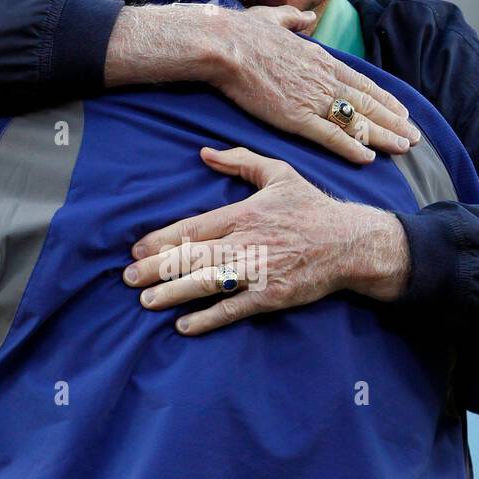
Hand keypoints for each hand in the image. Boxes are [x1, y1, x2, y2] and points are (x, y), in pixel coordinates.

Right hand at [104, 2, 419, 163]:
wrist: (225, 45)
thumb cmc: (242, 31)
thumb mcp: (273, 17)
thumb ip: (294, 19)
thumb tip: (307, 16)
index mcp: (319, 58)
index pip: (360, 82)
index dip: (384, 99)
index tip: (401, 110)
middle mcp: (323, 78)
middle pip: (368, 103)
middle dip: (393, 121)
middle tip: (414, 137)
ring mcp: (312, 98)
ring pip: (357, 120)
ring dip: (384, 136)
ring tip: (404, 149)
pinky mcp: (296, 117)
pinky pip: (331, 136)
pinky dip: (352, 147)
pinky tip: (368, 158)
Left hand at [123, 146, 410, 334]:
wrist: (350, 242)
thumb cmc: (312, 207)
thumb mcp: (279, 173)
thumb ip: (241, 160)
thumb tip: (205, 153)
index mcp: (244, 213)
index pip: (194, 228)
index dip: (162, 239)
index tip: (136, 248)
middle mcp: (247, 242)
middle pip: (192, 257)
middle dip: (157, 269)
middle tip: (128, 278)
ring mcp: (259, 271)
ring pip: (208, 283)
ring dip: (174, 293)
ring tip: (146, 301)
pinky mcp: (271, 296)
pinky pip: (234, 309)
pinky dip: (208, 318)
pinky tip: (184, 325)